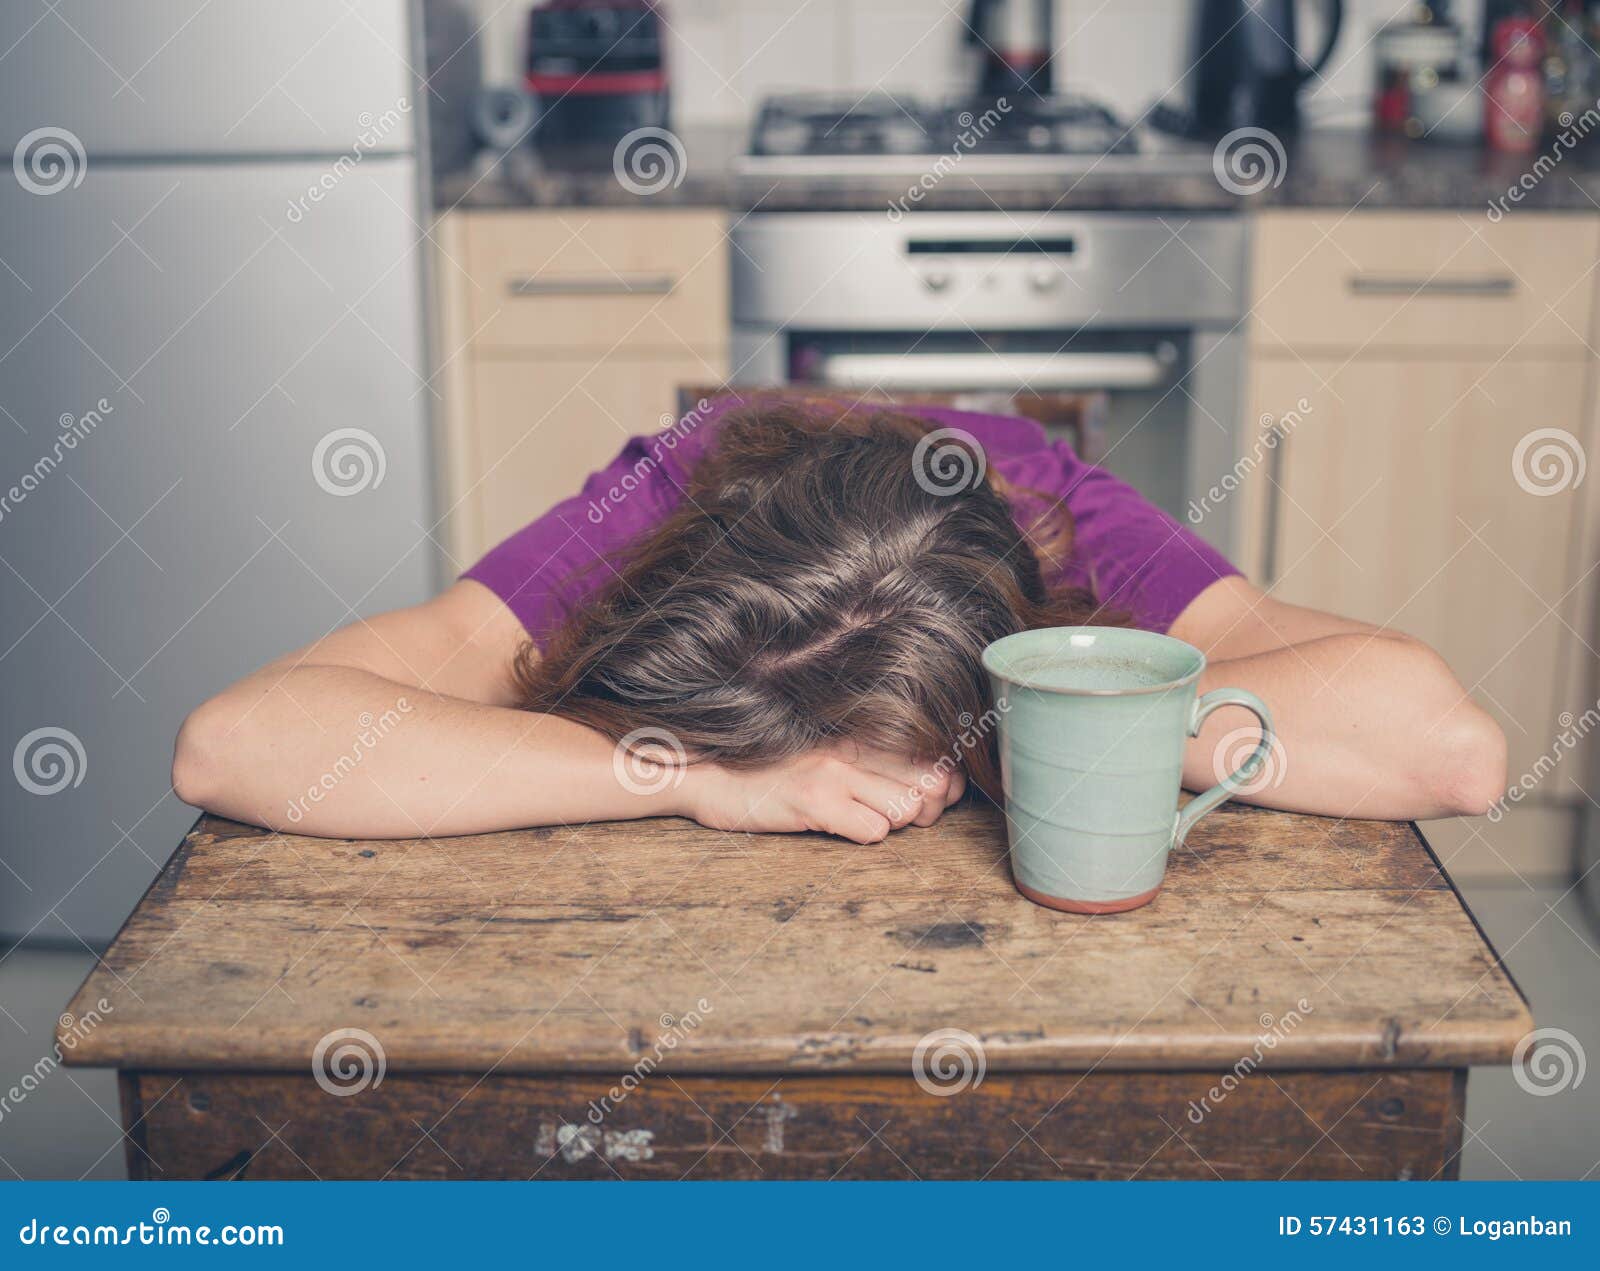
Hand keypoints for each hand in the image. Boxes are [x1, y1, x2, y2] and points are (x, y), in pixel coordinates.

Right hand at [678, 744, 966, 843]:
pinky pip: (872, 830)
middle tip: (903, 818)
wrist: (706, 772)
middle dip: (930, 811)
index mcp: (859, 734)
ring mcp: (833, 773)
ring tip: (867, 820)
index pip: (934, 756)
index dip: (945, 786)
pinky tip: (842, 828)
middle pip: (932, 783)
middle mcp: (852, 748)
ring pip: (908, 807)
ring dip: (898, 825)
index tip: (933, 800)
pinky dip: (866, 836)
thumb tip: (926, 784)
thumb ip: (868, 761)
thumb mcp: (822, 754)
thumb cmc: (768, 769)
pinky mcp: (812, 801)